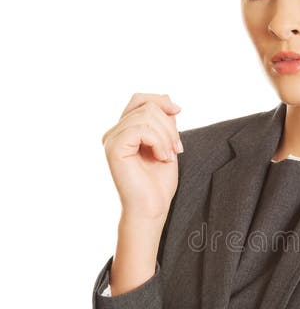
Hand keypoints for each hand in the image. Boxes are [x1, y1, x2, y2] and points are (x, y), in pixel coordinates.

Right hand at [101, 93, 182, 220]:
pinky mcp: (114, 148)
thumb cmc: (158, 183)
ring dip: (166, 136)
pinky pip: (142, 129)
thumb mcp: (166, 144)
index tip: (178, 112)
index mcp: (124, 131)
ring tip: (168, 156)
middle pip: (146, 106)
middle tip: (176, 149)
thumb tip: (167, 99)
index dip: (160, 101)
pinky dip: (159, 142)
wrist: (152, 209)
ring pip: (147, 116)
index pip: (139, 100)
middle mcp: (113, 133)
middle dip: (169, 125)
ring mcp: (111, 139)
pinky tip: (162, 158)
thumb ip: (163, 122)